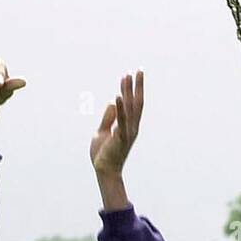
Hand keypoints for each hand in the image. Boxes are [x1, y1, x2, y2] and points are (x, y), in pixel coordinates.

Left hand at [90, 71, 144, 185]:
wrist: (104, 171)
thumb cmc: (103, 154)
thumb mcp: (103, 131)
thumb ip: (108, 118)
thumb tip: (112, 102)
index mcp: (128, 125)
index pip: (132, 104)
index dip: (131, 89)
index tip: (129, 75)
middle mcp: (132, 127)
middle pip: (135, 102)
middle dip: (136, 86)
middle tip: (138, 70)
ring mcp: (127, 132)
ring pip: (130, 108)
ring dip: (128, 92)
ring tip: (127, 77)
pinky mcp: (120, 137)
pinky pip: (121, 121)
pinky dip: (119, 109)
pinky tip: (117, 96)